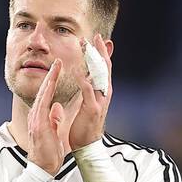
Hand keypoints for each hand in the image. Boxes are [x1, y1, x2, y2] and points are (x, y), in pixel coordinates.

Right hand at [27, 60, 66, 175]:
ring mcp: (36, 119)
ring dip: (50, 79)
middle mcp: (36, 115)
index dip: (53, 82)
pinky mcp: (38, 124)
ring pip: (43, 94)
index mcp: (41, 116)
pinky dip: (47, 93)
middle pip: (44, 91)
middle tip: (58, 61)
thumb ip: (54, 119)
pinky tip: (51, 83)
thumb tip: (57, 108)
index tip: (59, 69)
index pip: (48, 95)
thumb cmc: (48, 152)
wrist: (43, 168)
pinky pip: (43, 104)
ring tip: (56, 66)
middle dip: (51, 75)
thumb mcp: (53, 132)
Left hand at [68, 34, 112, 150]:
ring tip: (85, 46)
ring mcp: (100, 100)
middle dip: (99, 50)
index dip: (101, 52)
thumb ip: (90, 88)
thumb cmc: (85, 125)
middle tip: (93, 36)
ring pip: (98, 74)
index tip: (96, 38)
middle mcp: (105, 93)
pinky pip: (88, 90)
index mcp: (103, 91)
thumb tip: (89, 75)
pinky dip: (83, 78)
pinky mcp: (92, 108)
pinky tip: (76, 68)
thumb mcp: (89, 102)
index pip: (104, 67)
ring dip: (91, 59)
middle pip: (104, 66)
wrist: (87, 145)